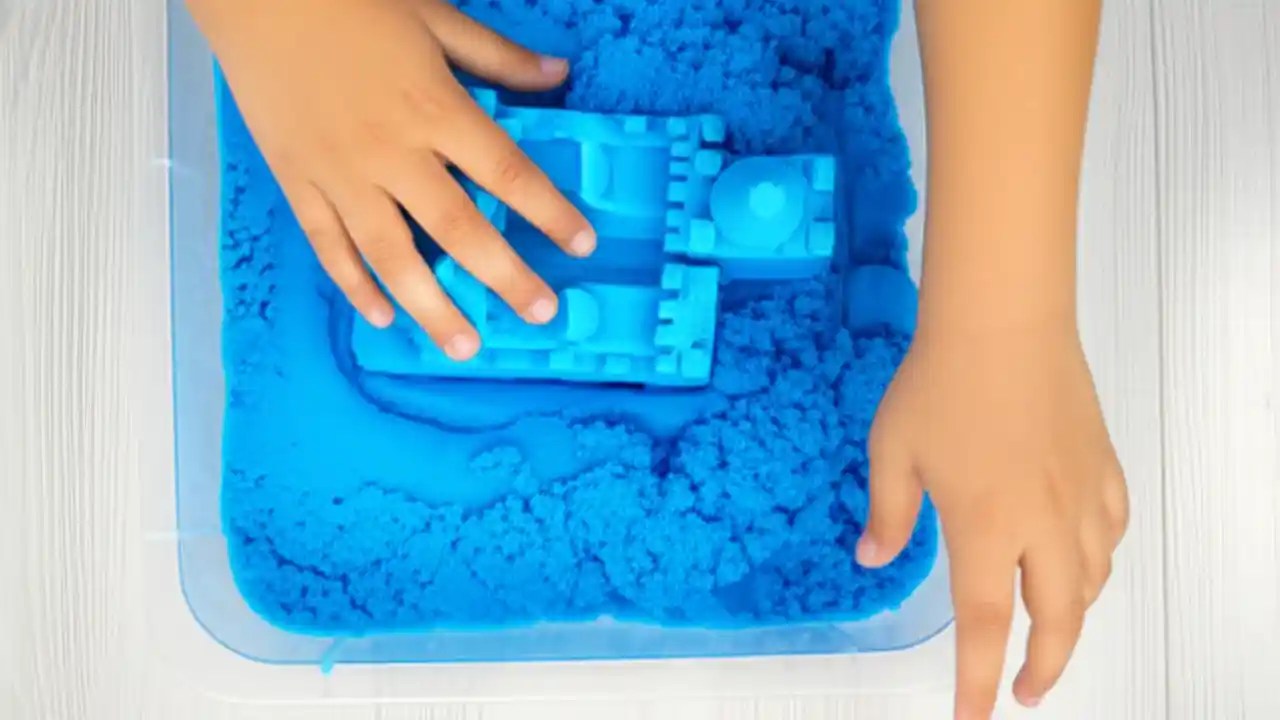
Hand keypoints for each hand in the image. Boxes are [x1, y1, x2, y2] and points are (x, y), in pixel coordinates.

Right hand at [191, 0, 595, 358]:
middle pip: (459, 229)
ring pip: (392, 255)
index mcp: (434, 107)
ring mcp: (340, 174)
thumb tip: (560, 74)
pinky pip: (329, 245)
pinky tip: (382, 317)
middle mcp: (392, 151)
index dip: (549, 212)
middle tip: (540, 314)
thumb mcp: (434, 15)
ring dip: (432, 306)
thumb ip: (498, 56)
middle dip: (505, 277)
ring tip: (464, 345)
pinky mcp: (296, 181)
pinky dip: (355, 284)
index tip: (581, 245)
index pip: (507, 172)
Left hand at [859, 322, 1128, 718]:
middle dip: (1043, 668)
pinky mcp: (1102, 466)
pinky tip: (1083, 559)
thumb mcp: (892, 451)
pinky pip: (1112, 531)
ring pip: (1091, 581)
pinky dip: (1099, 560)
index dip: (975, 680)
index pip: (982, 625)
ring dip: (1072, 617)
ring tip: (1049, 630)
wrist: (1002, 320)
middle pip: (1057, 621)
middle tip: (1026, 690)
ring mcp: (1080, 495)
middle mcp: (1042, 523)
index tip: (972, 716)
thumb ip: (888, 514)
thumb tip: (871, 557)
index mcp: (984, 527)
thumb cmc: (941, 379)